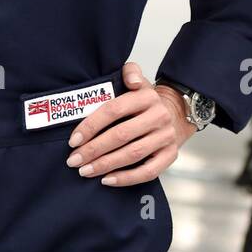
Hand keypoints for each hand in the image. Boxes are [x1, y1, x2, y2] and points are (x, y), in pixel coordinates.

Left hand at [65, 60, 195, 185]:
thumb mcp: (138, 80)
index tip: (73, 140)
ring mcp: (165, 137)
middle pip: (121, 135)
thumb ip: (130, 72)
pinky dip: (126, 178)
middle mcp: (158, 116)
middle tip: (74, 160)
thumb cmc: (146, 101)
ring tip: (85, 171)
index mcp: (145, 96)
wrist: (177, 112)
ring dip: (106, 165)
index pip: (113, 110)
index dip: (91, 126)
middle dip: (94, 150)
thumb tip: (130, 81)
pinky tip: (107, 179)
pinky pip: (148, 172)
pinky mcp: (170, 155)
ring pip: (133, 154)